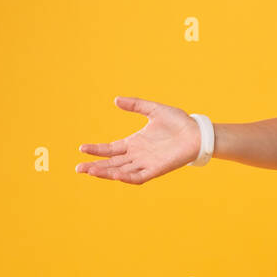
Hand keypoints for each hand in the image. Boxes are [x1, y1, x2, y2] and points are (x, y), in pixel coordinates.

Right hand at [75, 96, 200, 183]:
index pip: (111, 150)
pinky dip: (127, 177)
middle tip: (78, 168)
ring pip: (122, 171)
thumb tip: (116, 99)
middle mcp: (138, 155)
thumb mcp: (154, 110)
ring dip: (106, 172)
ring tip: (90, 172)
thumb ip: (136, 105)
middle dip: (95, 166)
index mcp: (135, 143)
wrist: (198, 132)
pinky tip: (115, 175)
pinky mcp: (157, 169)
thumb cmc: (179, 122)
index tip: (82, 148)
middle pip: (112, 163)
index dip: (97, 150)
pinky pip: (139, 176)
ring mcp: (147, 163)